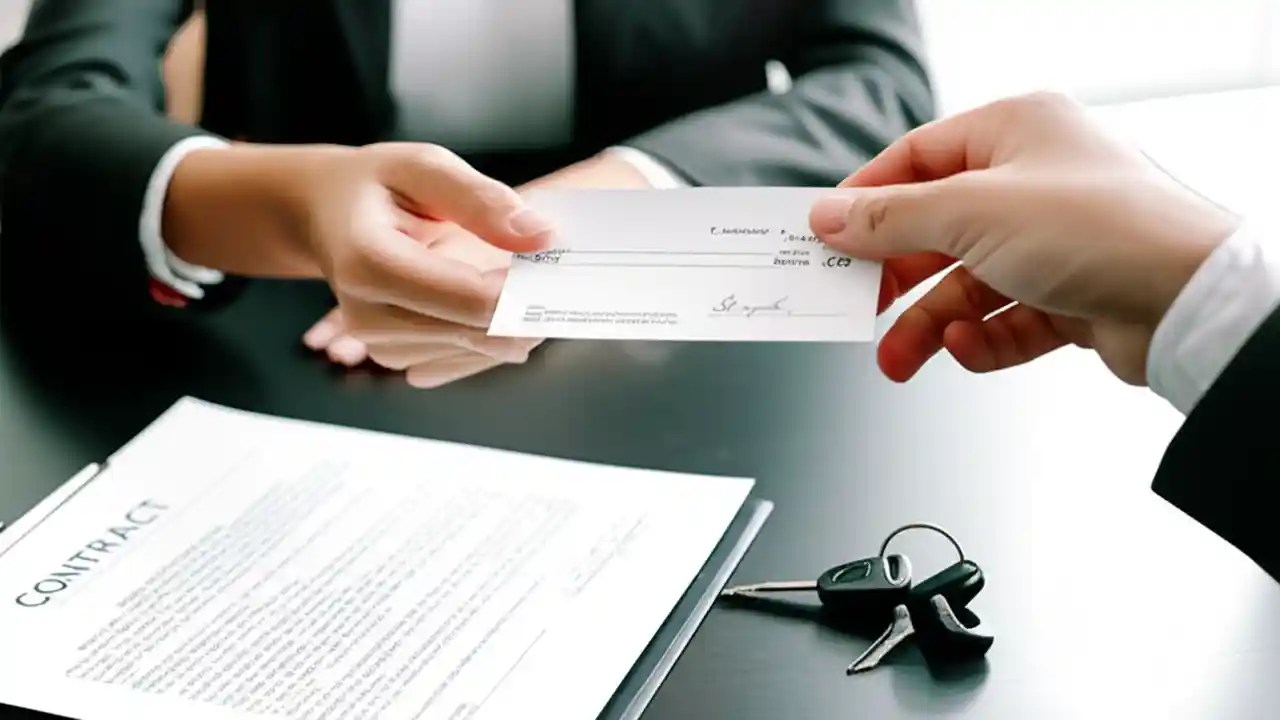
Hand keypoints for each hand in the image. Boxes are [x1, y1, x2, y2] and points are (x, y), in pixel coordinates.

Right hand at [302, 150, 655, 383]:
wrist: (327, 215)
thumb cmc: (376, 184)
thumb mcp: (424, 166)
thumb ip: (481, 199)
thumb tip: (541, 237)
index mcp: (369, 262)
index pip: (470, 299)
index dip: (524, 289)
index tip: (551, 261)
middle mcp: (367, 314)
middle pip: (479, 331)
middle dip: (528, 305)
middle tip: (550, 269)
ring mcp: (380, 343)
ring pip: (480, 350)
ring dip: (514, 319)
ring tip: (515, 275)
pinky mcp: (395, 356)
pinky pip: (467, 357)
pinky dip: (493, 331)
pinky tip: (491, 297)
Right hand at [809, 92, 1239, 385]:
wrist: (1188, 300)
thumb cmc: (1100, 229)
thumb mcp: (968, 212)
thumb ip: (889, 219)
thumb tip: (828, 216)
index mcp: (1014, 132)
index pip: (917, 160)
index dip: (867, 200)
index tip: (825, 236)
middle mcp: (1034, 182)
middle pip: (936, 230)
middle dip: (896, 278)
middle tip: (857, 305)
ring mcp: (1054, 241)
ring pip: (966, 284)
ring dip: (929, 323)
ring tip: (896, 360)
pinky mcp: (1070, 295)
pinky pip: (1005, 320)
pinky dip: (981, 339)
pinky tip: (968, 346)